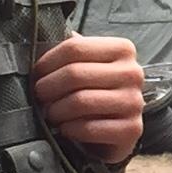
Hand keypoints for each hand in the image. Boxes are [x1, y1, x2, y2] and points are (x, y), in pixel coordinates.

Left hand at [35, 33, 144, 164]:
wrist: (116, 128)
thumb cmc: (95, 92)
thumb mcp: (86, 65)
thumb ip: (69, 52)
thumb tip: (40, 43)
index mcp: (122, 49)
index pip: (75, 48)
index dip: (47, 62)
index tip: (36, 73)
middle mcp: (133, 73)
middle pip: (75, 74)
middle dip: (48, 87)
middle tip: (39, 96)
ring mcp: (134, 102)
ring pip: (80, 101)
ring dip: (56, 110)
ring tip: (51, 112)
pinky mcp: (131, 130)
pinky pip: (89, 128)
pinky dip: (70, 129)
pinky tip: (66, 128)